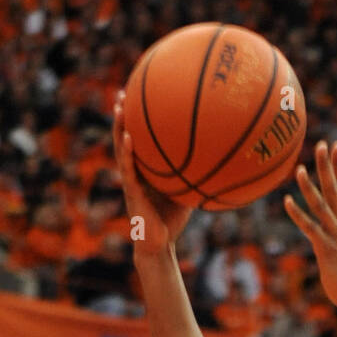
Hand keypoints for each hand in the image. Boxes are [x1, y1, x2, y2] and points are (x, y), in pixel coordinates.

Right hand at [112, 90, 192, 258]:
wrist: (158, 245)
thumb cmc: (171, 221)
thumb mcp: (186, 193)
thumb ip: (195, 176)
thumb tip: (217, 160)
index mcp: (144, 170)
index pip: (138, 140)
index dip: (136, 120)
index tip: (138, 95)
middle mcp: (134, 172)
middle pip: (124, 138)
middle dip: (122, 115)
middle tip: (122, 91)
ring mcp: (131, 181)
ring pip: (121, 150)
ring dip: (119, 128)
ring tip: (119, 106)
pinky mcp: (132, 193)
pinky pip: (129, 170)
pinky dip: (128, 154)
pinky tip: (129, 138)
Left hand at [284, 140, 336, 313]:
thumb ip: (334, 240)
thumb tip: (325, 237)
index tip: (336, 146)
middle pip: (334, 189)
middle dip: (328, 166)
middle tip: (322, 143)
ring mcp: (335, 235)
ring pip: (321, 205)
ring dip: (310, 186)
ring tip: (299, 168)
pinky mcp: (325, 248)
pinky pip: (309, 227)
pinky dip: (297, 214)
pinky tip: (286, 201)